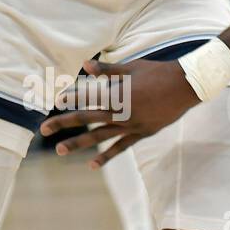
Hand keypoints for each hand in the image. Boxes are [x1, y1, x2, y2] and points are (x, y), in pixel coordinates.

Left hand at [38, 59, 200, 167]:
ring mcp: (131, 125)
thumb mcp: (131, 67)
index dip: (70, 99)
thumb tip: (84, 65)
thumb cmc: (156, 72)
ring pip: (99, 136)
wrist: (186, 87)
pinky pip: (120, 147)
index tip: (56, 101)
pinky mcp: (141, 133)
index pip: (87, 97)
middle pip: (86, 118)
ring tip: (60, 150)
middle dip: (63, 123)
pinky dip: (106, 156)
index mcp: (117, 93)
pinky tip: (92, 165)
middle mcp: (121, 112)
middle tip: (43, 129)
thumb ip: (107, 70)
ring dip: (78, 143)